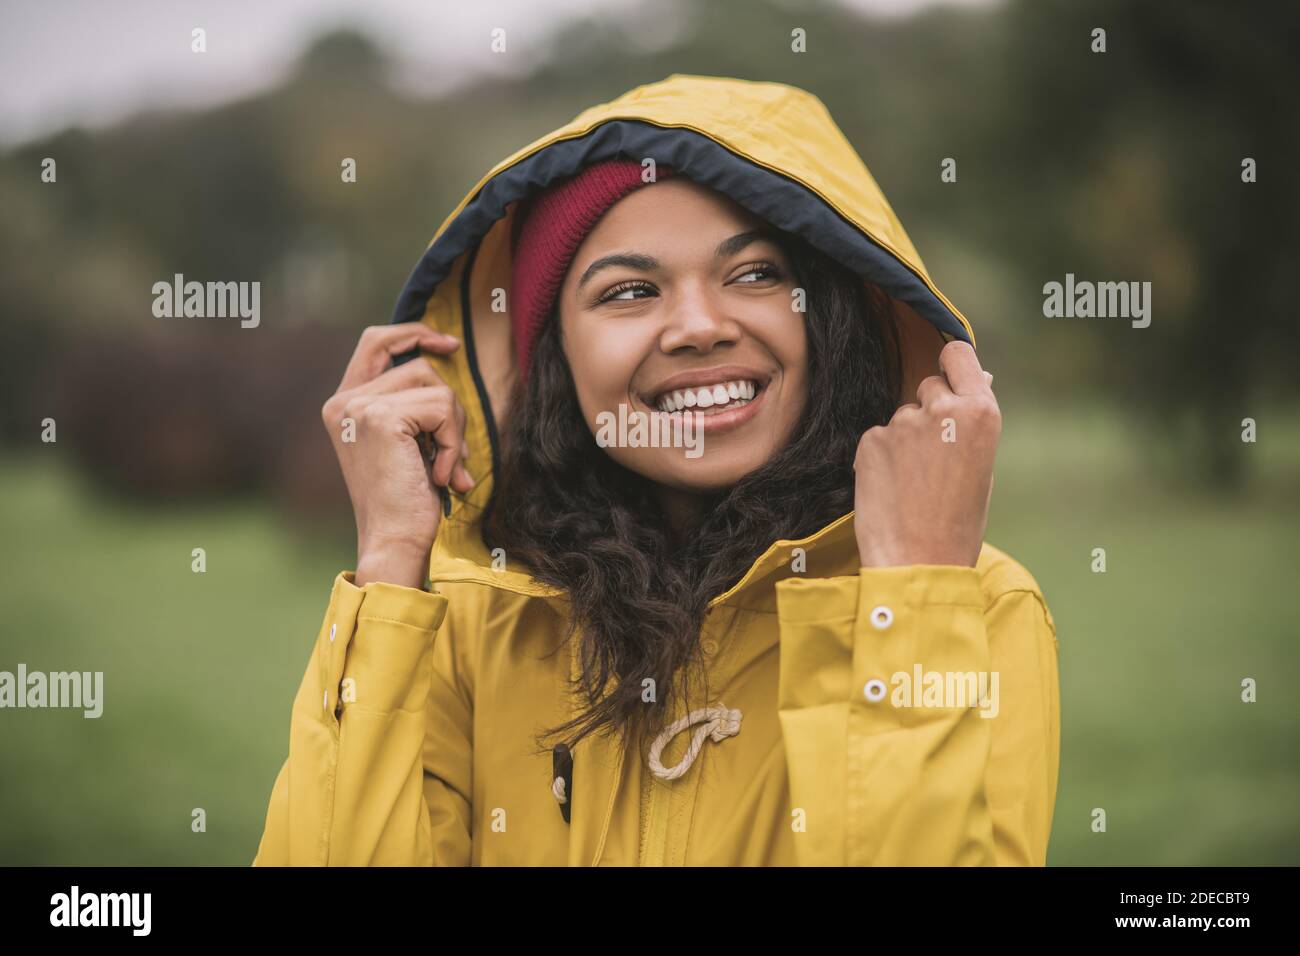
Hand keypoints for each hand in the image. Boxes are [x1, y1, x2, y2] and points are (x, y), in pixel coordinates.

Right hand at [321, 323, 475, 587]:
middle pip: (418, 365)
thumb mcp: (405, 444)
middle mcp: (344, 402)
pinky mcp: (381, 419)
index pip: (375, 342)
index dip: (413, 334)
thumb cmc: (405, 500)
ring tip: (446, 468)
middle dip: (448, 405)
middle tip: (454, 451)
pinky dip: (454, 442)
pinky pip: (442, 408)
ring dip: (454, 429)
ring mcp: (359, 409)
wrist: (393, 540)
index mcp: (343, 406)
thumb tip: (446, 363)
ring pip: (435, 386)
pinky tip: (442, 475)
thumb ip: (413, 407)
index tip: (447, 345)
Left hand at [853, 340, 999, 568]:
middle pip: (928, 386)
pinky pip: (877, 438)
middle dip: (928, 410)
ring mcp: (902, 424)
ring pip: (901, 416)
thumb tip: (981, 378)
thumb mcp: (982, 466)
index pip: (958, 354)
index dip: (951, 366)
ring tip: (914, 484)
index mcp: (980, 412)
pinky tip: (892, 489)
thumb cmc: (959, 522)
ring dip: (904, 440)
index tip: (948, 382)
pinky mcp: (870, 440)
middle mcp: (941, 408)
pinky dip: (881, 457)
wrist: (920, 563)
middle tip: (933, 458)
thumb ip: (974, 421)